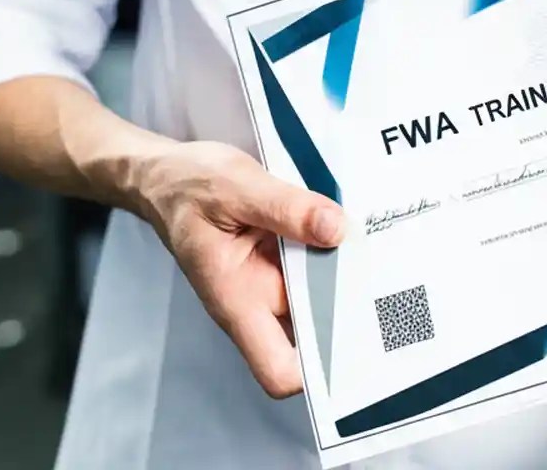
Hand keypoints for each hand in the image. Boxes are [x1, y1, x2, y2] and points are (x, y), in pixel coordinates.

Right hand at [134, 141, 344, 397]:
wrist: (169, 175)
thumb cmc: (187, 189)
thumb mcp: (236, 186)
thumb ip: (286, 208)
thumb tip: (334, 229)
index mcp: (237, 301)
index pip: (278, 370)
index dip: (317, 368)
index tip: (350, 340)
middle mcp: (258, 301)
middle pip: (316, 334)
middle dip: (347, 311)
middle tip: (377, 279)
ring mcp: (274, 282)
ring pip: (325, 297)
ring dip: (346, 275)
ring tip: (368, 243)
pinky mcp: (284, 260)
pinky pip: (321, 266)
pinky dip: (336, 250)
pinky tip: (348, 224)